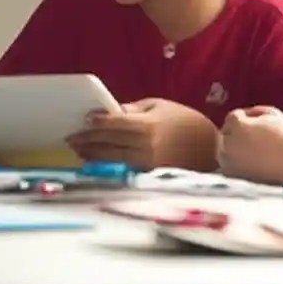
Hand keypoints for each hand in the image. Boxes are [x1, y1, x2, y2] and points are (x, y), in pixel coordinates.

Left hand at [67, 98, 217, 169]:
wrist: (210, 148)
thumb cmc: (185, 121)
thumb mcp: (159, 106)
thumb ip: (133, 110)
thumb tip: (109, 113)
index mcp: (146, 127)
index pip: (113, 125)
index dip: (97, 123)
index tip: (84, 120)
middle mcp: (143, 148)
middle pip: (107, 144)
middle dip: (87, 141)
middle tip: (71, 138)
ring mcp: (145, 165)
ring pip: (111, 161)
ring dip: (92, 156)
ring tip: (79, 151)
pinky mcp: (148, 177)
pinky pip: (122, 170)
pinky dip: (107, 166)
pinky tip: (96, 163)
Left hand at [217, 106, 282, 183]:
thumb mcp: (272, 113)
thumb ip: (252, 112)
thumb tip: (242, 117)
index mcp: (238, 126)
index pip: (231, 118)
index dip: (245, 118)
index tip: (260, 124)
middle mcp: (230, 144)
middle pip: (225, 134)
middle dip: (236, 133)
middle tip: (257, 138)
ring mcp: (232, 162)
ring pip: (223, 152)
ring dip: (233, 149)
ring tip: (254, 150)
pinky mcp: (237, 177)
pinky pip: (229, 167)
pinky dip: (236, 164)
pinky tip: (253, 162)